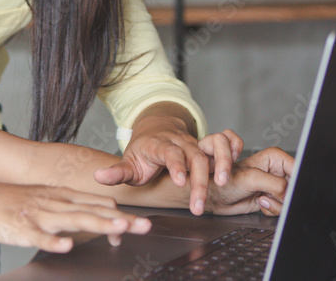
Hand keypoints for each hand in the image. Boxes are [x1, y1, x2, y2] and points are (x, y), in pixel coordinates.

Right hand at [0, 183, 151, 251]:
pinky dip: (53, 241)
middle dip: (120, 219)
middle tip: (145, 225)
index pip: (97, 203)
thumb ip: (72, 205)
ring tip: (119, 227)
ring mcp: (39, 216)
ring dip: (97, 224)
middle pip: (93, 212)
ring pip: (72, 220)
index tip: (141, 222)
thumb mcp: (46, 198)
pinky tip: (66, 246)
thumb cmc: (13, 202)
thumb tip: (101, 209)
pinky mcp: (22, 229)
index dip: (119, 214)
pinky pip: (39, 236)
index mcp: (61, 197)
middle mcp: (54, 204)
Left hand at [95, 113, 243, 215]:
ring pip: (215, 143)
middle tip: (198, 206)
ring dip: (223, 161)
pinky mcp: (209, 143)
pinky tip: (237, 164)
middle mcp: (180, 142)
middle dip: (199, 180)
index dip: (177, 165)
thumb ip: (117, 172)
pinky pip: (227, 137)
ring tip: (223, 183)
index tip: (180, 182)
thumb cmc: (144, 152)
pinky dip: (235, 146)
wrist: (156, 129)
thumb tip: (98, 176)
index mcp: (159, 145)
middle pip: (195, 156)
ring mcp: (196, 141)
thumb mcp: (128, 163)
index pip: (169, 153)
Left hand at [206, 147, 293, 215]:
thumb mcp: (251, 179)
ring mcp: (275, 186)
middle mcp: (276, 171)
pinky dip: (272, 210)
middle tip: (269, 195)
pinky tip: (259, 204)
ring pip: (291, 200)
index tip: (287, 191)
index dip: (295, 182)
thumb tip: (290, 193)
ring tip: (261, 198)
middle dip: (286, 196)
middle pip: (296, 186)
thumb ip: (274, 184)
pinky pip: (283, 209)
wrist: (215, 197)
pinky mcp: (272, 199)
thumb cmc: (225, 182)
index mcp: (274, 158)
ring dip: (277, 204)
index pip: (297, 169)